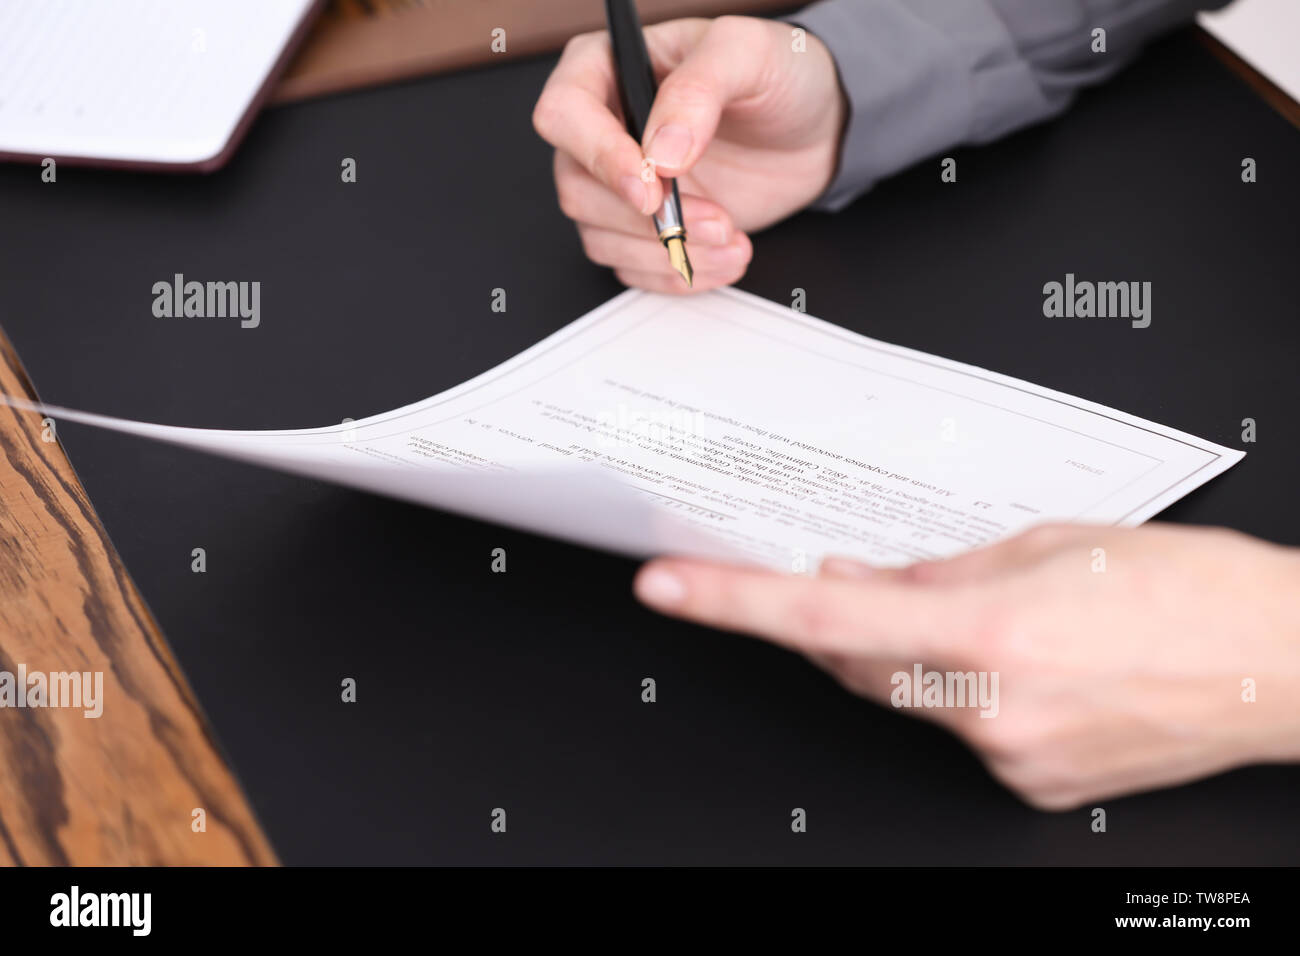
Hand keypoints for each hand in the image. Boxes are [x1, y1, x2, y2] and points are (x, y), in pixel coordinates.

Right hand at [533, 16, 845, 293]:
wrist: (817, 128)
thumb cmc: (779, 74)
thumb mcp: (747, 53)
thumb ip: (698, 89)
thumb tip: (660, 151)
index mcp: (606, 66)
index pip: (564, 115)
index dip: (600, 157)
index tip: (652, 189)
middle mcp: (603, 128)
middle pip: (578, 188)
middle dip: (649, 219)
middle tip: (716, 218)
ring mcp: (620, 184)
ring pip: (601, 236)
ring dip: (669, 253)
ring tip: (732, 236)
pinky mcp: (643, 228)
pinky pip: (633, 267)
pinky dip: (679, 272)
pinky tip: (724, 254)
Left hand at [633, 523, 1299, 808]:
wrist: (1285, 661)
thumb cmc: (1191, 590)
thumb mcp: (1051, 545)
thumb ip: (937, 571)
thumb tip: (856, 584)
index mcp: (991, 631)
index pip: (823, 620)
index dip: (734, 602)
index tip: (670, 586)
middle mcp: (992, 705)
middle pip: (856, 666)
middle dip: (835, 622)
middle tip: (840, 577)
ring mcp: (1010, 756)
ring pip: (908, 698)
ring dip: (904, 654)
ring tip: (966, 611)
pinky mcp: (1031, 783)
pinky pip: (960, 730)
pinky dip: (956, 690)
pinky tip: (1010, 662)